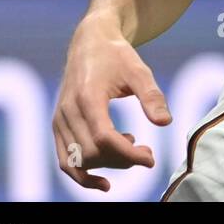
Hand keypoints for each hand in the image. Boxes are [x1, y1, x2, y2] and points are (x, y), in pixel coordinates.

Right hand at [52, 13, 171, 190]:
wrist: (89, 42)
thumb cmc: (116, 55)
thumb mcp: (139, 70)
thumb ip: (151, 95)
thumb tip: (165, 122)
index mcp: (87, 97)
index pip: (104, 138)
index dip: (128, 154)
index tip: (150, 158)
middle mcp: (68, 111)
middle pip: (93, 152)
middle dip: (123, 160)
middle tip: (148, 153)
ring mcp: (60, 120)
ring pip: (78, 161)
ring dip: (107, 166)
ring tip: (133, 152)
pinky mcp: (58, 126)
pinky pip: (64, 160)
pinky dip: (82, 175)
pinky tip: (104, 181)